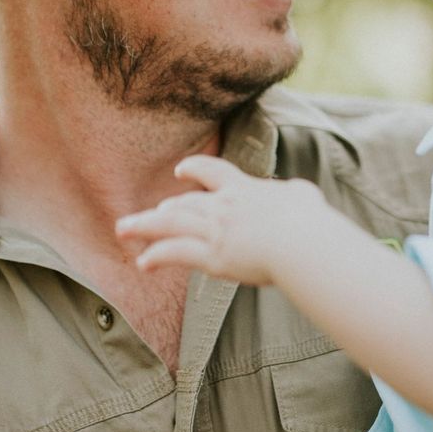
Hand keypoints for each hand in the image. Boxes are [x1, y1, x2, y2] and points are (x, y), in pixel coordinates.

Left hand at [115, 155, 332, 285]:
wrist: (301, 241)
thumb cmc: (309, 220)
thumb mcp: (304, 196)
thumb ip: (295, 193)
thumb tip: (299, 192)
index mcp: (244, 189)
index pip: (213, 172)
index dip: (194, 169)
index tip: (180, 170)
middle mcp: (223, 207)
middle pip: (183, 204)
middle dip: (162, 211)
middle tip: (147, 215)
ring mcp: (214, 231)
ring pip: (169, 225)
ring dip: (143, 227)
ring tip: (123, 230)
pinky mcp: (212, 255)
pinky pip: (175, 253)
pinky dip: (157, 256)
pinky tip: (143, 262)